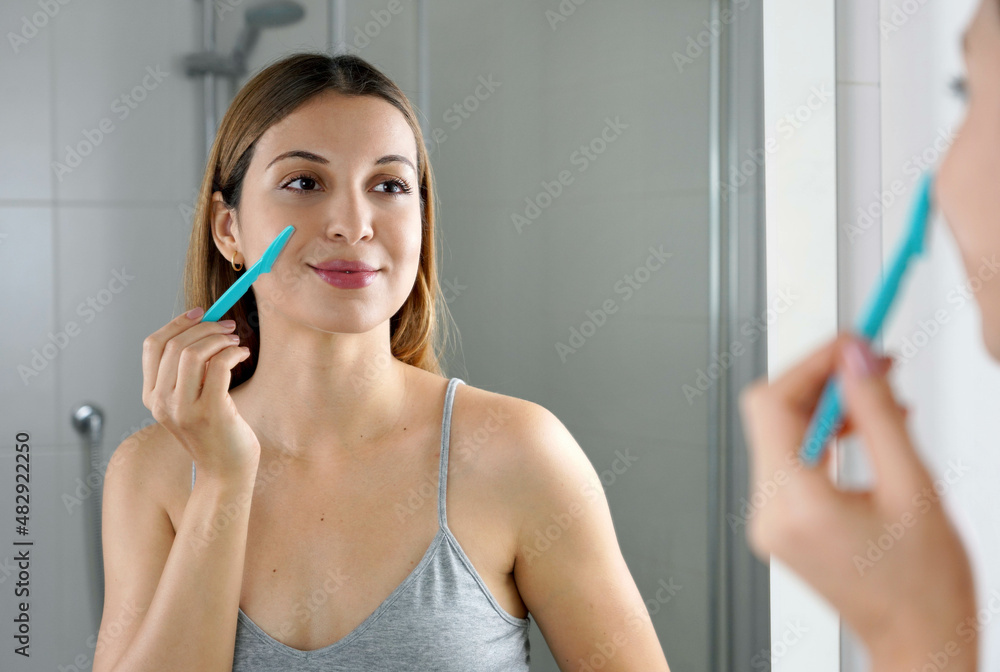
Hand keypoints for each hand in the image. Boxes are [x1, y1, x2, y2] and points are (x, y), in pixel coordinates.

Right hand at [142, 307, 260, 478]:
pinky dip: (234, 353)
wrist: (226, 472)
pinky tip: (244, 356)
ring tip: (236, 344)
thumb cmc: (215, 432)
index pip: (153, 345)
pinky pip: (219, 366)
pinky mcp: (210, 412)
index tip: (201, 311)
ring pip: (193, 353)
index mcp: (152, 396)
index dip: (177, 322)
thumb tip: (205, 327)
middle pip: (175, 345)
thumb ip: (190, 371)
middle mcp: (161, 402)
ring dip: (220, 339)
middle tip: (229, 327)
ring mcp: (183, 409)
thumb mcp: (192, 400)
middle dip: (206, 327)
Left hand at [738, 333, 977, 670]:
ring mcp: (769, 520)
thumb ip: (881, 414)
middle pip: (772, 414)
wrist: (918, 644)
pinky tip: (868, 435)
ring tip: (885, 406)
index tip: (851, 344)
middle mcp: (768, 512)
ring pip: (782, 434)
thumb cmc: (925, 587)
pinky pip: (791, 461)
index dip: (810, 363)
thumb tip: (855, 358)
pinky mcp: (779, 524)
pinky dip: (825, 438)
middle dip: (823, 383)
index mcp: (795, 503)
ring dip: (829, 410)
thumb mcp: (914, 487)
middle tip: (875, 367)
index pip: (771, 403)